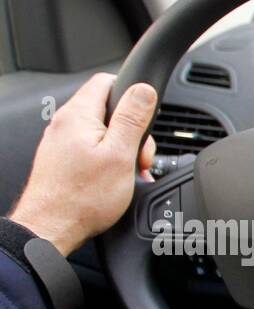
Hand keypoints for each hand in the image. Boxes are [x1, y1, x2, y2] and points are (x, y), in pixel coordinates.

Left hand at [8, 73, 157, 256]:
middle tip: (138, 158)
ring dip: (122, 149)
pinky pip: (92, 149)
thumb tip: (144, 90)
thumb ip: (132, 118)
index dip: (133, 95)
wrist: (53, 227)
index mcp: (79, 114)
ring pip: (102, 132)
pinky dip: (109, 160)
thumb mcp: (120, 154)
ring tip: (128, 173)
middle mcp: (65, 122)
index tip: (145, 119)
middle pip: (108, 109)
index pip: (107, 81)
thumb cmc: (82, 197)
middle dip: (132, 131)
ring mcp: (62, 140)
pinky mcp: (63, 158)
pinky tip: (115, 180)